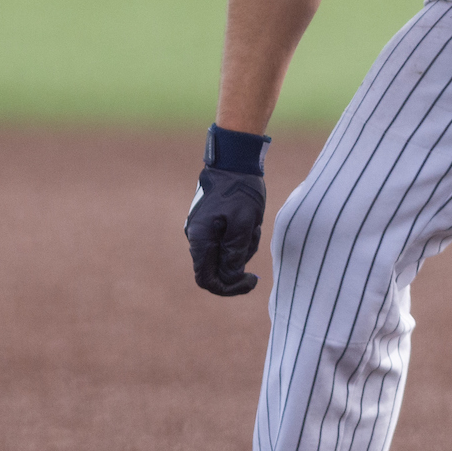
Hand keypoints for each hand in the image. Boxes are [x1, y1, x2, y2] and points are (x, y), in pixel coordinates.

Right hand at [186, 167, 264, 294]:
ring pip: (224, 256)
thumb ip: (236, 253)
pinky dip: (241, 238)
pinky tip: (251, 222)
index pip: (206, 280)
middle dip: (239, 263)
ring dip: (243, 248)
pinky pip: (226, 242)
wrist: (234, 162)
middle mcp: (197, 237)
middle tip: (254, 240)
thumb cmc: (240, 190)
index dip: (228, 288)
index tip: (251, 281)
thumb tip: (230, 277)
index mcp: (200, 239)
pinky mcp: (212, 224)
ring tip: (254, 225)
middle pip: (217, 269)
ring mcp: (203, 230)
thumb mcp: (243, 223)